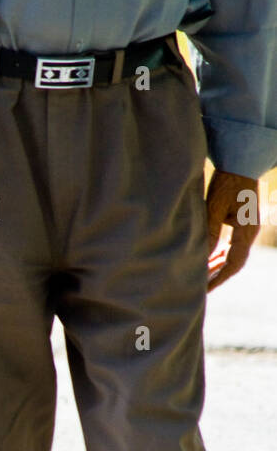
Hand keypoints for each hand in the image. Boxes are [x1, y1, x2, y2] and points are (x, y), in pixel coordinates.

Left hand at [205, 170, 259, 291]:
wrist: (242, 161)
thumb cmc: (228, 182)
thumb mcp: (215, 208)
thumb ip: (210, 233)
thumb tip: (203, 258)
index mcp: (246, 231)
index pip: (233, 264)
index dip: (218, 278)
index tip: (204, 289)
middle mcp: (250, 232)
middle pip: (235, 262)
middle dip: (218, 275)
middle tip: (201, 287)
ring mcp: (248, 227)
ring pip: (235, 254)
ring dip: (220, 264)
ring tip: (203, 275)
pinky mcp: (243, 221)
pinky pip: (234, 244)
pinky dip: (222, 253)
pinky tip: (211, 256)